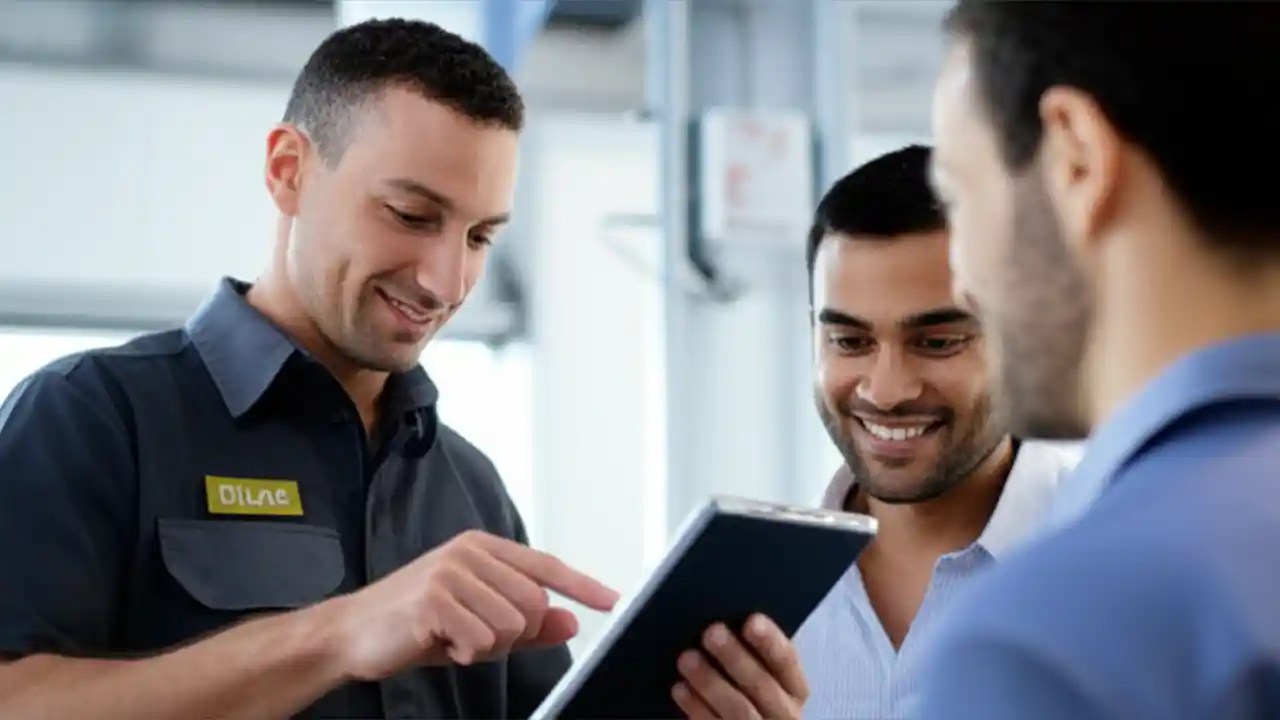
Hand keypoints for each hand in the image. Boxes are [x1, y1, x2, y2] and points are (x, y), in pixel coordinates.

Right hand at [332, 530, 617, 679]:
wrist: (352, 633)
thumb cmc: (416, 625)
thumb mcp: (479, 623)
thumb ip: (528, 624)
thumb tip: (570, 621)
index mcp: (483, 548)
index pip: (546, 565)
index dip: (582, 585)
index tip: (611, 600)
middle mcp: (470, 552)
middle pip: (534, 604)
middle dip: (513, 634)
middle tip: (473, 635)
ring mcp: (451, 572)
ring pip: (512, 625)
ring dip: (487, 646)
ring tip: (453, 637)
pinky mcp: (435, 598)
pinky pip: (482, 640)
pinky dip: (466, 654)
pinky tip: (439, 643)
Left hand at [672, 614, 807, 719]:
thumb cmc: (749, 689)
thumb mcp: (761, 671)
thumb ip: (753, 652)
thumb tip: (727, 619)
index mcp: (794, 687)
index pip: (786, 660)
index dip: (770, 641)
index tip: (752, 621)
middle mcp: (783, 712)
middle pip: (762, 685)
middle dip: (736, 658)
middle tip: (712, 633)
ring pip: (739, 709)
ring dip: (712, 682)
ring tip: (688, 658)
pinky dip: (696, 707)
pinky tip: (681, 688)